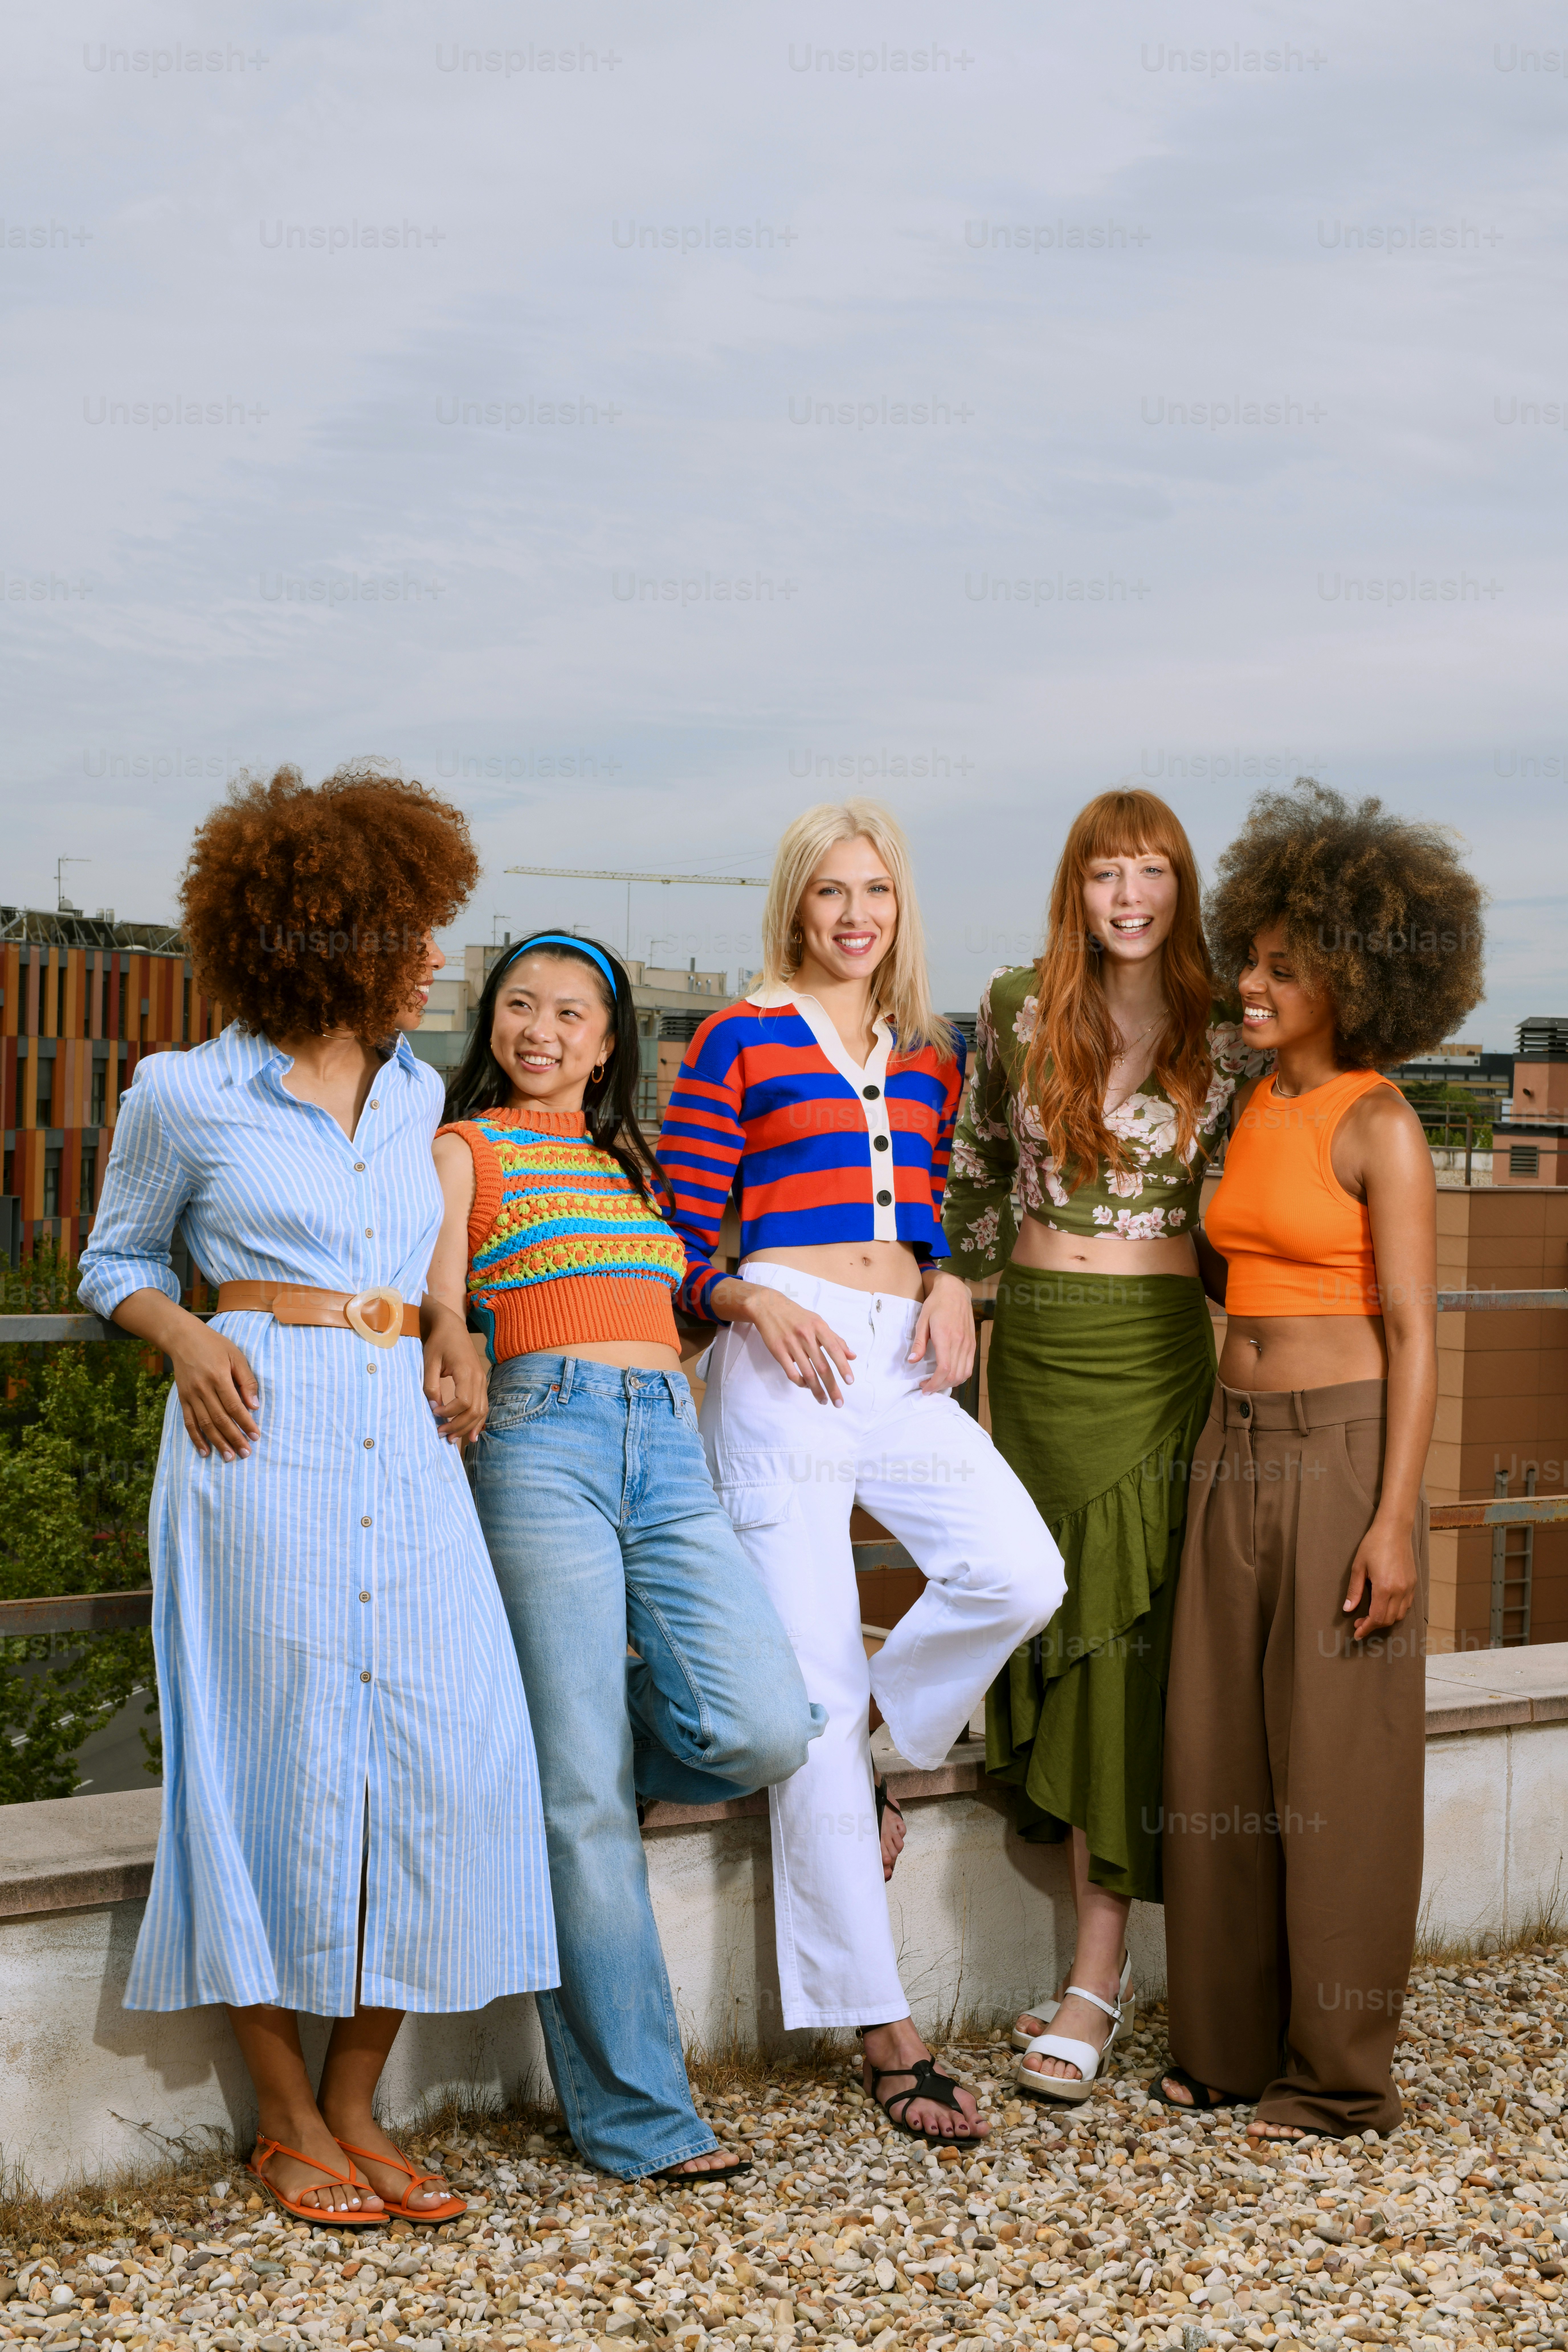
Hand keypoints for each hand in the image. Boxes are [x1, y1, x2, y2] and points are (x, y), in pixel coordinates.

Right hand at [167, 1323, 261, 1460]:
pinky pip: (189, 1422)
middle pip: (220, 1419)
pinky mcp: (183, 1398)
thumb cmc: (215, 1345)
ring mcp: (191, 1395)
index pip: (235, 1407)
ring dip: (217, 1442)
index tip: (256, 1436)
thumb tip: (254, 1406)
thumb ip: (246, 1380)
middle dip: (234, 1438)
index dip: (246, 1423)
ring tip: (229, 1457)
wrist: (183, 1338)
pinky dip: (196, 1438)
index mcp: (219, 1377)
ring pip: (205, 1424)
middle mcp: (203, 1389)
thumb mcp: (236, 1356)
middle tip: (245, 1453)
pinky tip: (204, 1451)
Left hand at [422, 1305, 488, 1444]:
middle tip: (441, 1434)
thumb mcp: (429, 1361)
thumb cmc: (438, 1342)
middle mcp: (478, 1378)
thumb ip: (430, 1385)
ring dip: (468, 1427)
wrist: (451, 1326)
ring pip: (481, 1411)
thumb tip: (433, 1406)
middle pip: (474, 1410)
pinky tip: (471, 1434)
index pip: (463, 1401)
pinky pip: (483, 1406)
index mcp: (466, 1371)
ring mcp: (482, 1380)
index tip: (434, 1412)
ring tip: (452, 1439)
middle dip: (458, 1426)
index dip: (449, 1412)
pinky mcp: (481, 1382)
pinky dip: (478, 1422)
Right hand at [734, 1284, 855, 1405]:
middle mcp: (806, 1336)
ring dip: (817, 1390)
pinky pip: (791, 1372)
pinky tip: (806, 1387)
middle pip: (821, 1366)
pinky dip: (800, 1382)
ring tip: (823, 1400)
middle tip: (839, 1402)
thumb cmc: (798, 1316)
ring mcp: (791, 1344)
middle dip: (832, 1386)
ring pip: (807, 1373)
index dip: (843, 1366)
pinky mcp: (778, 1351)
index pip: (834, 1350)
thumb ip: (836, 1340)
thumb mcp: (819, 1323)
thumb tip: (852, 1356)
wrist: (769, 1307)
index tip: (850, 1382)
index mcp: (819, 1327)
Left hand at [909, 1270, 975, 1394]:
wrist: (954, 1291)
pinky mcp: (972, 1344)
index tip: (924, 1388)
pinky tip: (949, 1375)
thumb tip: (912, 1361)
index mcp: (946, 1337)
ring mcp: (968, 1344)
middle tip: (927, 1387)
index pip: (944, 1369)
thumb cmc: (936, 1304)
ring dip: (950, 1383)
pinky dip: (960, 1376)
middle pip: (954, 1375)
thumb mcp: (922, 1321)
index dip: (934, 1383)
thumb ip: (919, 1343)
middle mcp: (960, 1342)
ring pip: (963, 1374)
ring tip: (937, 1383)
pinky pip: (969, 1367)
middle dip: (939, 1386)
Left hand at [1343, 1516, 1418, 1640]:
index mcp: (1384, 1588)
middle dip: (1373, 1626)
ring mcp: (1409, 1588)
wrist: (1394, 1529)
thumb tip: (1348, 1609)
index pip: (1376, 1618)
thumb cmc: (1373, 1545)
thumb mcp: (1358, 1567)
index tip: (1357, 1633)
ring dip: (1384, 1620)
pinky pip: (1406, 1605)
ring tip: (1370, 1616)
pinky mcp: (1413, 1583)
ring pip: (1399, 1615)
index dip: (1366, 1628)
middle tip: (1359, 1624)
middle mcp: (1400, 1591)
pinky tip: (1384, 1606)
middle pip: (1388, 1620)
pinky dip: (1395, 1611)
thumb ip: (1354, 1591)